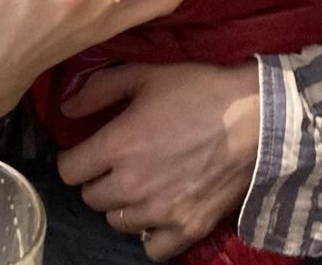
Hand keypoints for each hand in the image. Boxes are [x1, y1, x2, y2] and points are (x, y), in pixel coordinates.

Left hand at [57, 60, 259, 260]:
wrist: (256, 116)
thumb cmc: (197, 88)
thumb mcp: (143, 74)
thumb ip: (97, 90)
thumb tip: (65, 110)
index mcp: (117, 145)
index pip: (68, 170)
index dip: (74, 157)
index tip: (86, 149)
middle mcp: (133, 185)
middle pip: (90, 197)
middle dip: (97, 178)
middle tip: (115, 161)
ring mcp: (161, 212)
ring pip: (117, 221)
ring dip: (121, 203)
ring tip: (138, 181)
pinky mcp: (189, 228)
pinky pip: (152, 248)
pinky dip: (149, 232)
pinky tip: (157, 209)